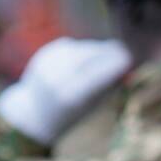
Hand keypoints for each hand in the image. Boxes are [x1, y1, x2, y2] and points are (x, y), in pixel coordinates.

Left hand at [0, 37, 130, 144]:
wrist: (34, 114)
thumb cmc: (70, 114)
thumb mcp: (90, 106)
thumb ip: (107, 86)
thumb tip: (125, 65)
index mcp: (69, 98)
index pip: (95, 76)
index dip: (112, 65)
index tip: (127, 59)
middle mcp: (56, 80)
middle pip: (86, 58)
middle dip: (106, 52)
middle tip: (121, 50)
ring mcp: (47, 65)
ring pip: (78, 50)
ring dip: (96, 49)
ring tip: (110, 53)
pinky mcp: (44, 54)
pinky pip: (70, 47)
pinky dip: (82, 49)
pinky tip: (87, 57)